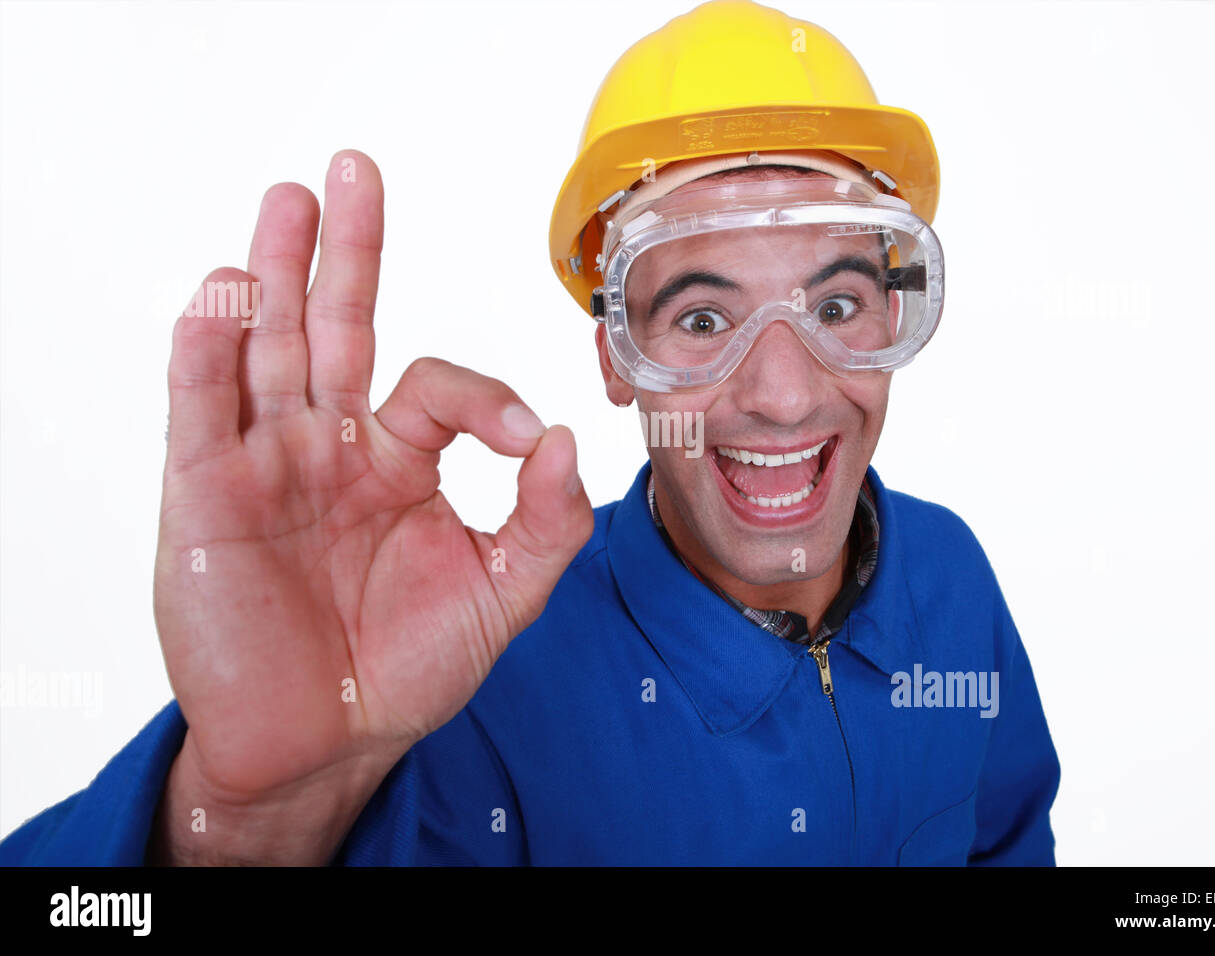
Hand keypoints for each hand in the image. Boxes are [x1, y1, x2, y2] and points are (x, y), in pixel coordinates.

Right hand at [155, 150, 592, 806]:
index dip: (488, 398)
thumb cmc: (406, 667)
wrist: (326, 742)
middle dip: (342, 249)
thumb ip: (546, 521)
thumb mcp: (502, 596)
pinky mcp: (206, 495)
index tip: (527, 443)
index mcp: (398, 458)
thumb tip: (570, 438)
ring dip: (272, 273)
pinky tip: (224, 298)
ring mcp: (266, 463)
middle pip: (334, 326)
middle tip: (352, 168)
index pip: (435, 384)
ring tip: (286, 202)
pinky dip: (207, 353)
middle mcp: (330, 445)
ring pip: (266, 348)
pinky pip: (201, 411)